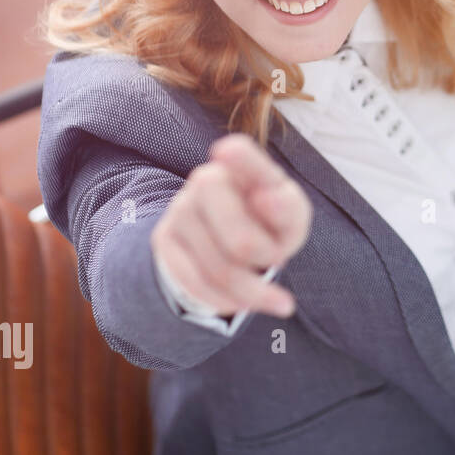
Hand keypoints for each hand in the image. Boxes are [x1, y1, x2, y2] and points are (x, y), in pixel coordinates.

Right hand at [150, 133, 311, 317]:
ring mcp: (180, 210)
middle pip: (240, 240)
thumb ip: (289, 210)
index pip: (242, 157)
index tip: (226, 152)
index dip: (239, 159)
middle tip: (281, 260)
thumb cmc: (268, 224)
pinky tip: (246, 302)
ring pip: (218, 270)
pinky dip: (226, 301)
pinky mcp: (164, 241)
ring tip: (274, 297)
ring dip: (252, 291)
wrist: (226, 245)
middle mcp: (206, 180)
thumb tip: (269, 198)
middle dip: (266, 259)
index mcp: (245, 169)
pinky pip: (196, 284)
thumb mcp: (290, 219)